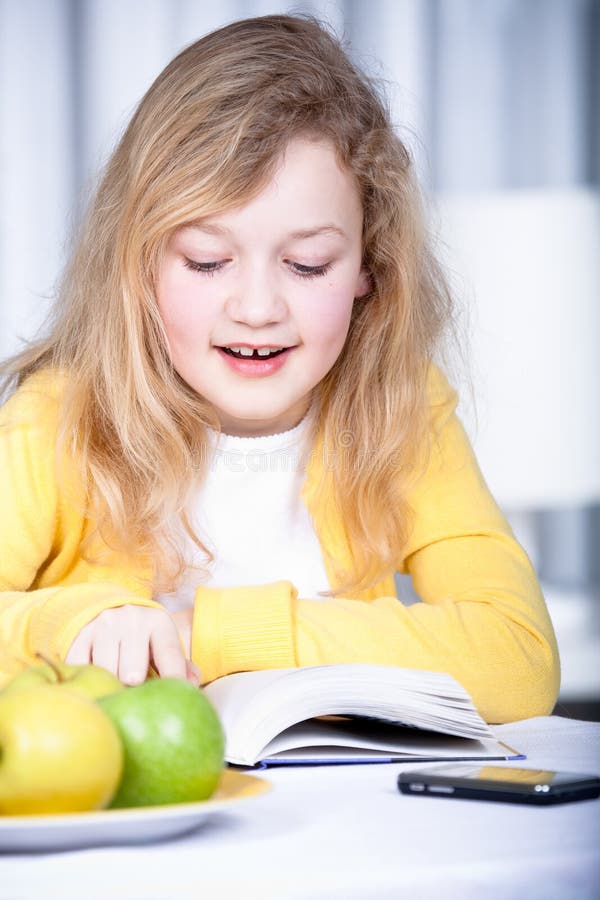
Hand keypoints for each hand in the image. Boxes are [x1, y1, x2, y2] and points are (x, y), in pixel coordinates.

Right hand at [66, 604, 198, 686]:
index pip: (169, 656)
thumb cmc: (143, 637)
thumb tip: (191, 685)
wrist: (109, 608)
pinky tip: (96, 676)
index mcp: (158, 622)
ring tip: (115, 680)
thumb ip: (178, 664)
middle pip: (132, 675)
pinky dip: (88, 680)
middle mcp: (131, 620)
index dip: (173, 682)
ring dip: (111, 685)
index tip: (171, 702)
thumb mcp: (163, 643)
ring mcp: (103, 626)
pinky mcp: (79, 636)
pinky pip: (82, 671)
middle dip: (133, 688)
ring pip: (107, 675)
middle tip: (133, 686)